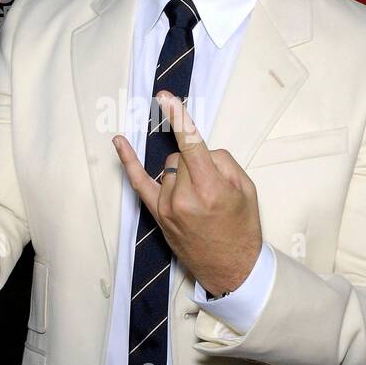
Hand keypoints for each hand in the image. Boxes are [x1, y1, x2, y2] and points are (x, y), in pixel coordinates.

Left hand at [112, 91, 262, 295]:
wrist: (231, 268)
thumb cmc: (242, 228)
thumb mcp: (246, 189)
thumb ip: (222, 162)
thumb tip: (201, 151)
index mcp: (210, 188)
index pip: (191, 144)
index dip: (178, 118)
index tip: (165, 97)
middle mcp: (184, 197)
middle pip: (180, 157)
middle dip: (196, 163)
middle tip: (213, 187)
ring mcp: (167, 207)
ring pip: (169, 169)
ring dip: (182, 174)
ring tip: (200, 200)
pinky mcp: (158, 215)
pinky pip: (139, 183)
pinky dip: (128, 162)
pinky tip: (119, 142)